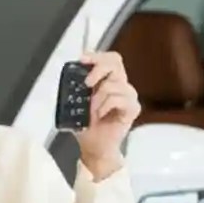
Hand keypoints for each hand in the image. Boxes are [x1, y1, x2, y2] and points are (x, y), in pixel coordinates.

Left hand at [74, 50, 140, 179]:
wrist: (94, 146)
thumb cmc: (85, 125)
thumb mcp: (76, 101)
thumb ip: (77, 86)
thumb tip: (70, 73)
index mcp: (108, 80)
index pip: (110, 59)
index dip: (97, 56)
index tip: (82, 60)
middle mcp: (120, 84)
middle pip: (115, 63)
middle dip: (98, 70)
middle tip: (87, 84)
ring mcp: (128, 96)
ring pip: (113, 84)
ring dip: (97, 98)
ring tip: (91, 111)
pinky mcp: (132, 108)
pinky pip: (119, 99)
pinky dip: (105, 106)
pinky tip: (100, 115)